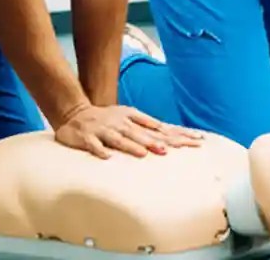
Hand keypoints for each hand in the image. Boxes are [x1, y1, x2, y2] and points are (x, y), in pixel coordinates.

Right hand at [55, 104, 202, 158]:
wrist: (74, 112)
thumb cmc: (107, 118)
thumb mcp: (129, 116)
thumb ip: (148, 125)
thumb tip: (171, 135)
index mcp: (133, 118)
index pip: (160, 127)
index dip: (177, 134)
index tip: (195, 141)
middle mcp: (121, 123)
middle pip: (142, 134)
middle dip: (157, 141)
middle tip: (173, 150)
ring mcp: (104, 130)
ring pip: (119, 138)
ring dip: (131, 145)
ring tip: (144, 153)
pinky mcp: (87, 138)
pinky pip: (94, 145)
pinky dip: (100, 150)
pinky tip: (107, 157)